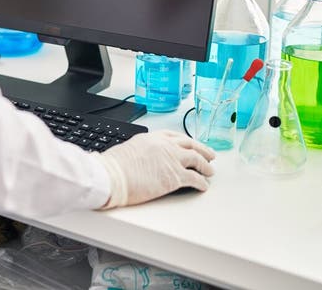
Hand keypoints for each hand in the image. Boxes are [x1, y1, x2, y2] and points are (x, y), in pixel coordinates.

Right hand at [96, 130, 215, 207]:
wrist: (112, 176)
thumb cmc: (114, 166)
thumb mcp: (129, 149)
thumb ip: (142, 151)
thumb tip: (144, 158)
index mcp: (152, 137)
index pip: (175, 136)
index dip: (186, 141)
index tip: (192, 144)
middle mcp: (165, 145)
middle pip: (190, 145)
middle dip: (202, 150)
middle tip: (209, 155)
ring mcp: (172, 160)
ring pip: (197, 159)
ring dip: (206, 166)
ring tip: (210, 171)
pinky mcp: (175, 177)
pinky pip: (195, 179)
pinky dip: (202, 183)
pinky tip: (204, 186)